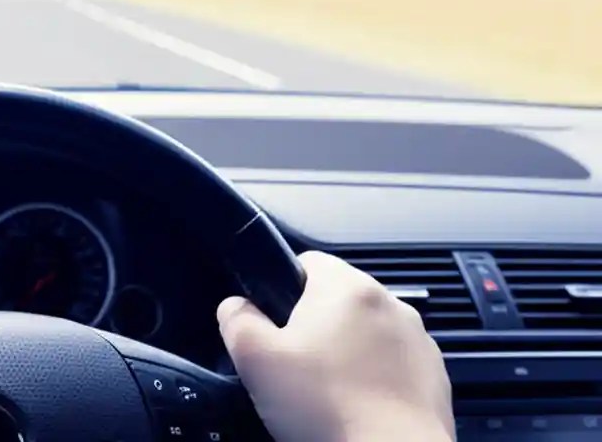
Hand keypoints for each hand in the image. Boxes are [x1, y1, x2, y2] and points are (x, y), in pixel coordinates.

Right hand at [218, 251, 453, 441]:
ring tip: (328, 394)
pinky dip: (375, 380)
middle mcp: (390, 303)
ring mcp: (418, 340)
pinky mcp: (433, 375)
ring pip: (366, 334)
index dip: (281, 292)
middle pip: (337, 301)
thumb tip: (236, 306)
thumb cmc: (327, 408)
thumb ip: (236, 319)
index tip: (274, 329)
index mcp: (346, 286)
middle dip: (314, 328)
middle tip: (295, 368)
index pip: (306, 262)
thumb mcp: (255, 359)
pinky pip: (393, 366)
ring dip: (347, 353)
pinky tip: (358, 408)